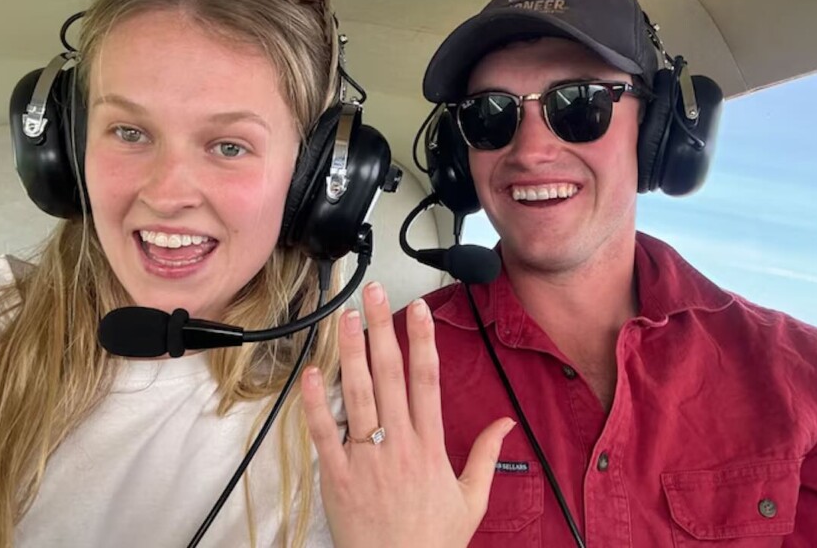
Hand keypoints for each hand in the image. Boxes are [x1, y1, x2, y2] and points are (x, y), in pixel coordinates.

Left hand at [300, 282, 514, 547]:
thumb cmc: (434, 542)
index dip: (423, 341)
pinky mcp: (338, 477)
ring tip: (345, 318)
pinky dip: (315, 403)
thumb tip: (506, 423)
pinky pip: (324, 434)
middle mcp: (398, 445)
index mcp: (430, 447)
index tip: (418, 311)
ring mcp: (366, 459)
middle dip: (382, 330)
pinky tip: (311, 373)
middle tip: (375, 294)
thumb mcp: (472, 499)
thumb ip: (487, 456)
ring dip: (350, 353)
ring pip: (357, 395)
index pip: (427, 381)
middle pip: (390, 375)